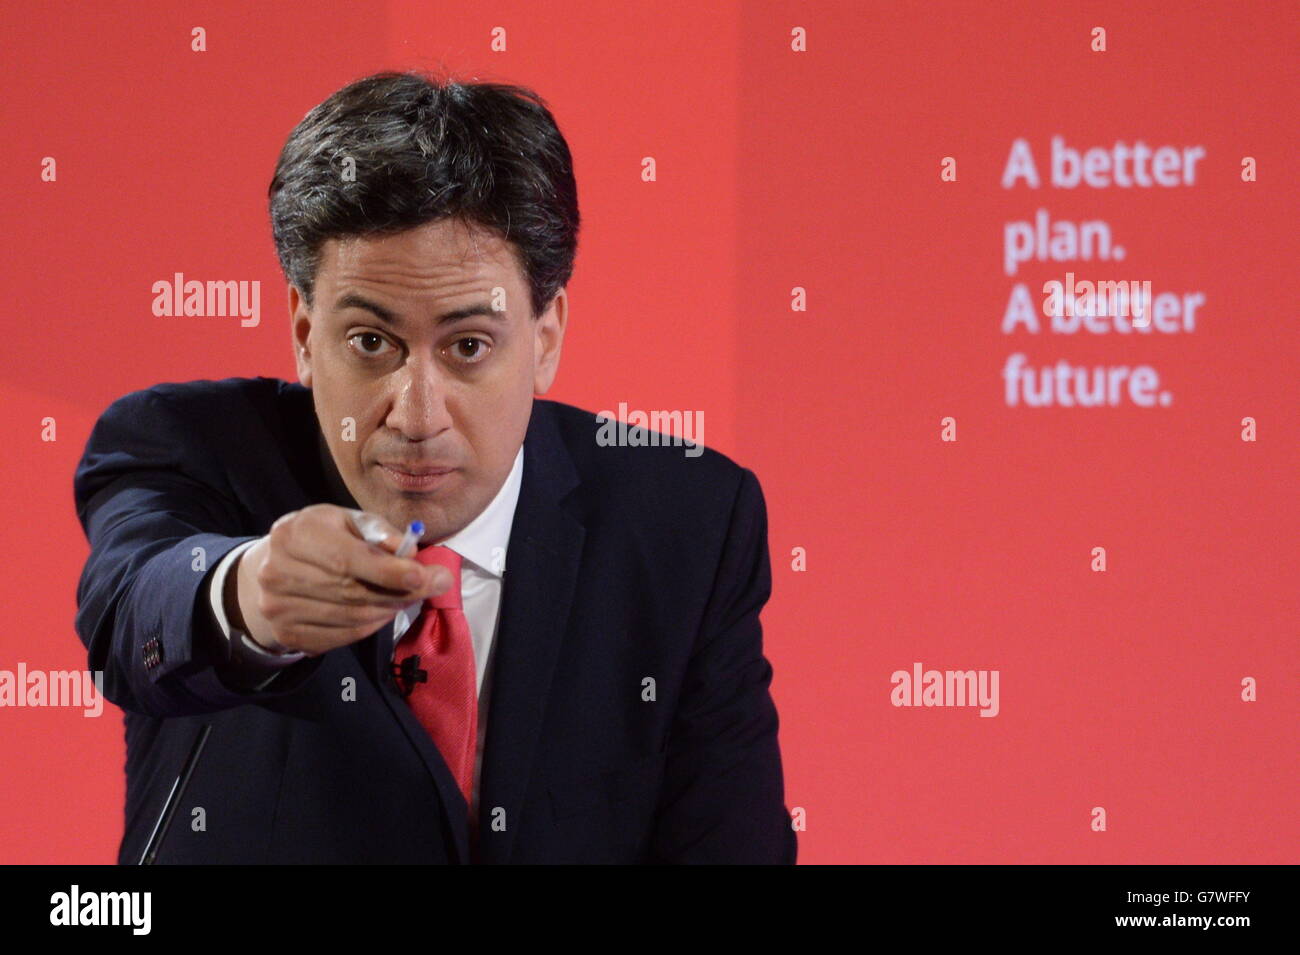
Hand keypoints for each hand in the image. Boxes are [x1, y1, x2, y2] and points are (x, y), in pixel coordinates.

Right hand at [227, 504, 449, 655]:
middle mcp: (277, 572)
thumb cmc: (322, 538)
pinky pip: (343, 637)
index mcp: (294, 534)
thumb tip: (409, 549)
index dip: (388, 571)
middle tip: (433, 585)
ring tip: (407, 595)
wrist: (273, 569)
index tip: (424, 576)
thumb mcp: (347, 521)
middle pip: (353, 592)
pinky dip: (371, 626)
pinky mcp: (286, 634)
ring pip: (352, 618)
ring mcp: (277, 607)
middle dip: (401, 591)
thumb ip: (378, 531)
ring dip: (390, 609)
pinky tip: (382, 611)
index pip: (347, 559)